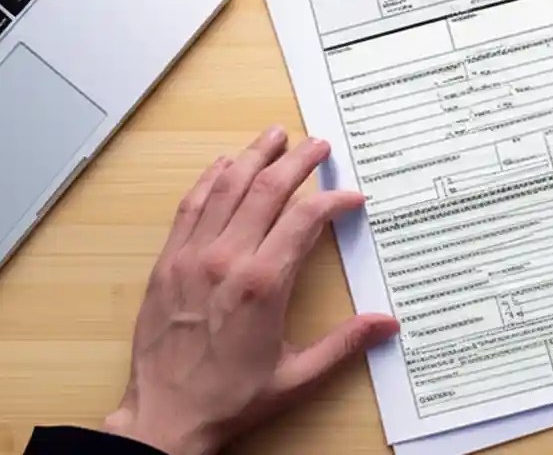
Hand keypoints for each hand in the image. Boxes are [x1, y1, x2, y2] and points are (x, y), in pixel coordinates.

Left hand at [101, 127, 398, 454]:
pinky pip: (191, 206)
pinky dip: (210, 179)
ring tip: (274, 135)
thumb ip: (344, 344)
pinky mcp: (168, 262)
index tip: (351, 198)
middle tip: (318, 144)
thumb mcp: (297, 376)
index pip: (305, 219)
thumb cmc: (230, 399)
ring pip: (226, 188)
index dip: (333, 200)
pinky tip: (224, 164)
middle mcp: (226, 260)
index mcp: (262, 285)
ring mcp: (192, 257)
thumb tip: (388, 324)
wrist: (165, 417)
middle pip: (266, 189)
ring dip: (253, 156)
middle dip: (297, 161)